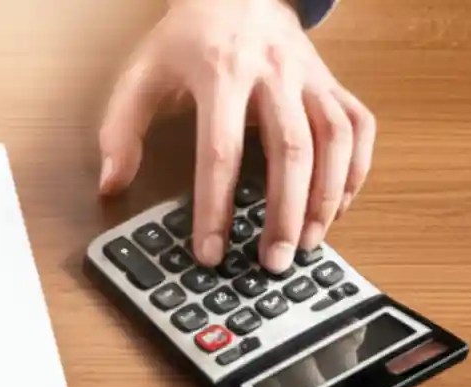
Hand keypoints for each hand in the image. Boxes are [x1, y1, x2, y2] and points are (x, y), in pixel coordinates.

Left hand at [98, 0, 375, 273]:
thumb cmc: (188, 40)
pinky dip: (357, 169)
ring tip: (310, 243)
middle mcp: (273, 74)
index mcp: (220, 74)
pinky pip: (359, 126)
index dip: (215, 207)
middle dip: (284, 214)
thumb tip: (111, 185)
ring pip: (333, 140)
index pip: (220, 152)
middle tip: (274, 263)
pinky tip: (339, 206)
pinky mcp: (332, 82)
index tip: (211, 252)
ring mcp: (309, 78)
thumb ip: (120, 129)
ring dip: (326, 198)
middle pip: (289, 151)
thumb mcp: (142, 74)